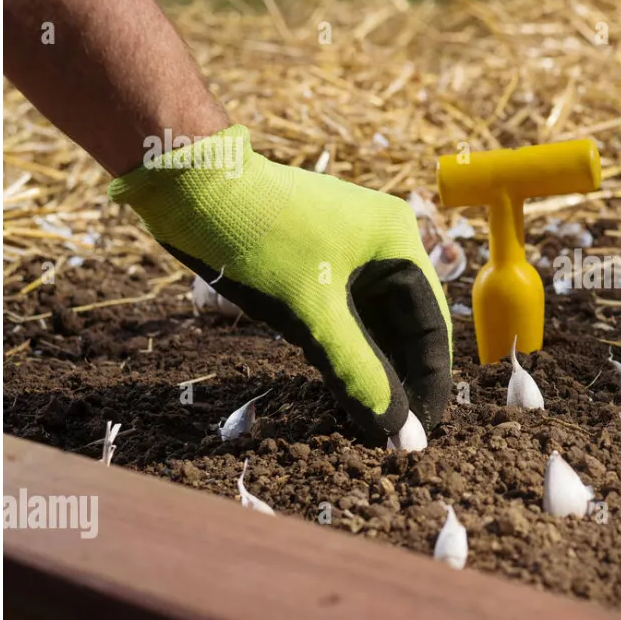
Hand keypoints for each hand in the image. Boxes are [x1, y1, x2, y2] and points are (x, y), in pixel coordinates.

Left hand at [109, 125, 451, 444]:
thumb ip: (360, 376)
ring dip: (372, 370)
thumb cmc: (258, 239)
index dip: (430, 382)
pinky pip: (346, 314)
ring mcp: (351, 250)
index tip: (422, 431)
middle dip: (400, 380)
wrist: (187, 184)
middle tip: (394, 435)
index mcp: (399, 243)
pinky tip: (342, 390)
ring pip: (375, 324)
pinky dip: (345, 351)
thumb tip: (401, 435)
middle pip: (407, 326)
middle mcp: (384, 244)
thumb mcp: (312, 315)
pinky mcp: (320, 260)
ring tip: (370, 423)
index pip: (433, 325)